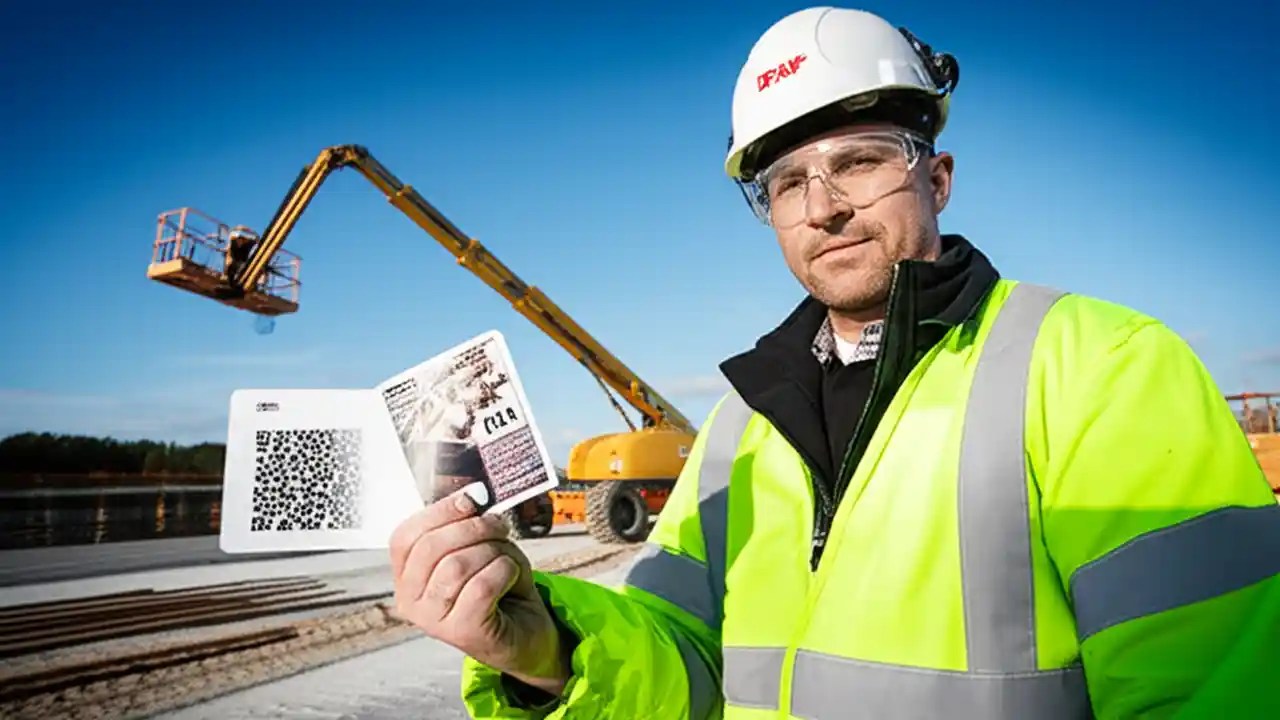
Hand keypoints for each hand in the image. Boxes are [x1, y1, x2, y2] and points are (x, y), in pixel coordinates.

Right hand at [389, 490, 569, 694]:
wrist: (527, 633)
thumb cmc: (499, 588)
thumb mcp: (479, 547)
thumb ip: (466, 524)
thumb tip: (470, 497)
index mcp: (407, 578)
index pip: (405, 537)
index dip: (439, 511)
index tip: (471, 500)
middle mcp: (411, 602)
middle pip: (431, 547)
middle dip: (473, 527)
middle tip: (499, 527)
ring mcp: (434, 621)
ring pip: (457, 565)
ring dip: (492, 551)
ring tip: (506, 558)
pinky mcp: (463, 633)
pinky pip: (482, 586)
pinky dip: (504, 571)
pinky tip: (510, 578)